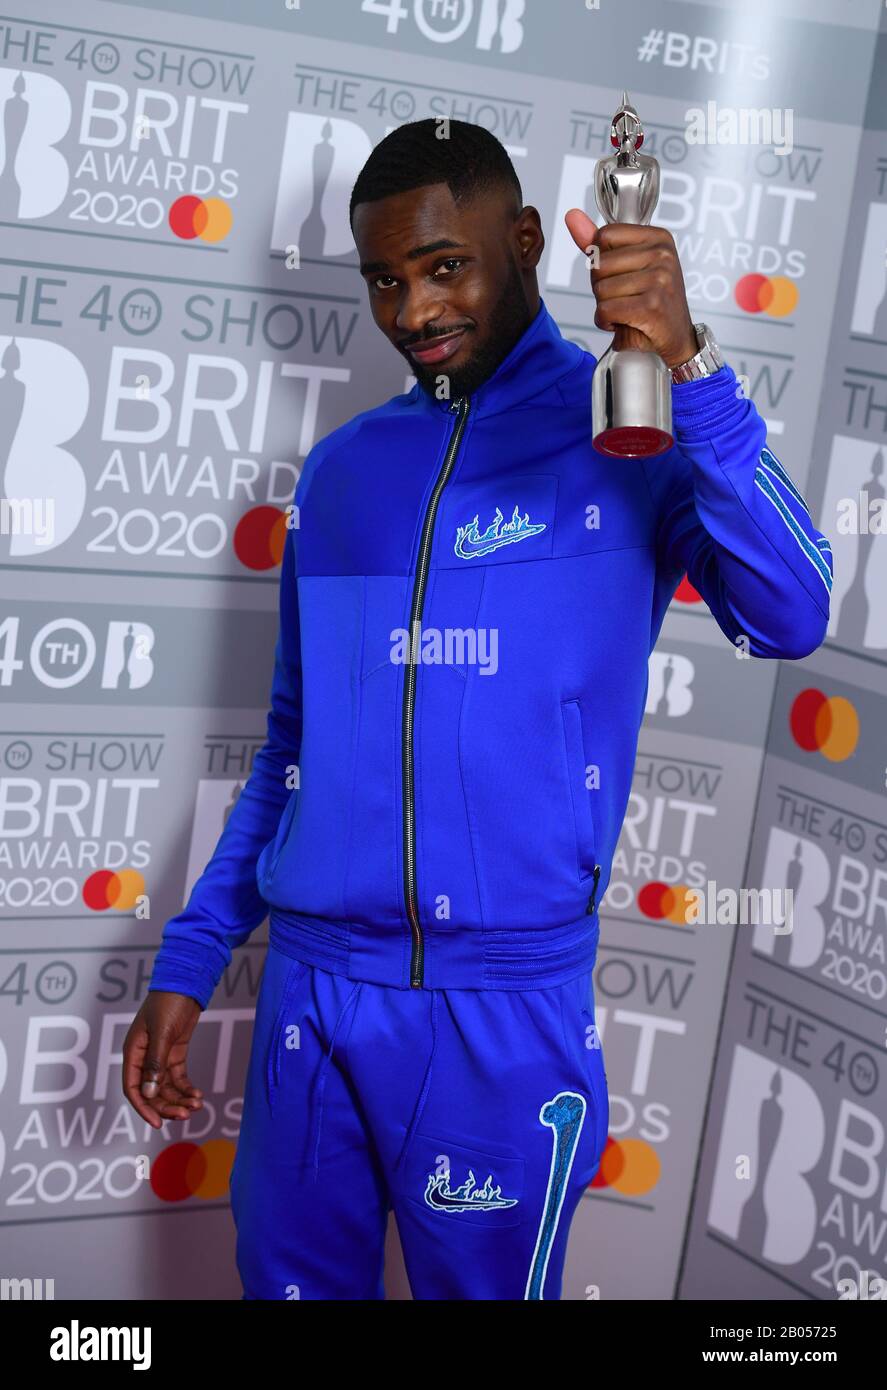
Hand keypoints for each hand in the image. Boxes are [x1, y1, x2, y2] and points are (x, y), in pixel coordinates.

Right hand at [123, 991, 203, 1128]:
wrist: (186, 983)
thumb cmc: (168, 1002)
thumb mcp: (162, 1033)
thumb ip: (155, 1063)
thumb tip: (149, 1092)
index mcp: (133, 1052)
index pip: (133, 1088)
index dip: (144, 1108)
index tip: (158, 1123)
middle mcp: (144, 1057)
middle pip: (152, 1091)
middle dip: (168, 1106)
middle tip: (186, 1115)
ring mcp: (160, 1056)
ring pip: (166, 1087)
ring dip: (180, 1098)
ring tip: (197, 1105)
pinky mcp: (174, 1053)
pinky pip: (178, 1077)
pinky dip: (187, 1088)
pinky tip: (198, 1095)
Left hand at [564, 208, 696, 368]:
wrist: (673, 338)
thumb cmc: (649, 301)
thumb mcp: (626, 266)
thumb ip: (598, 243)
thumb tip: (572, 216)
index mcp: (658, 237)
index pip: (604, 236)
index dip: (602, 261)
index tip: (622, 275)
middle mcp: (662, 254)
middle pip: (599, 264)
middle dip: (602, 287)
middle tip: (626, 297)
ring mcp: (659, 279)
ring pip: (600, 290)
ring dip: (605, 307)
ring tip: (627, 311)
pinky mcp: (651, 306)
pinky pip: (605, 310)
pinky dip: (606, 322)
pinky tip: (624, 322)